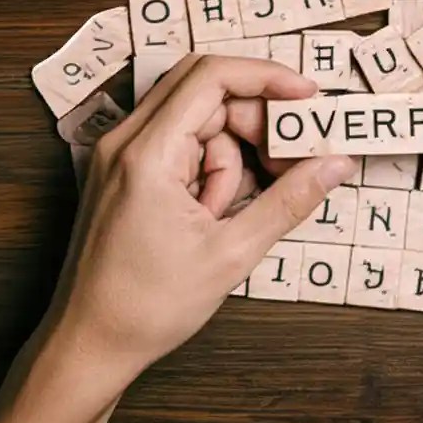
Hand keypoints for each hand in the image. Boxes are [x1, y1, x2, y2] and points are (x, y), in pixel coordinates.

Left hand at [0, 55, 356, 422]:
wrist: (87, 345)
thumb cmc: (144, 307)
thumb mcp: (232, 254)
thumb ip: (289, 200)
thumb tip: (334, 165)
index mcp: (146, 154)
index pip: (212, 77)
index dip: (266, 77)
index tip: (305, 96)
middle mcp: (125, 142)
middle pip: (205, 92)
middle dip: (253, 121)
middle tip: (283, 163)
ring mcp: (119, 156)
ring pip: (196, 121)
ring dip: (228, 156)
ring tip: (225, 216)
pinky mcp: (123, 173)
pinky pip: (180, 147)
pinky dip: (208, 170)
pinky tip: (210, 215)